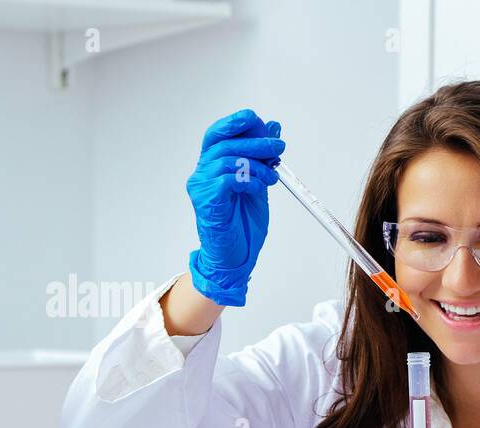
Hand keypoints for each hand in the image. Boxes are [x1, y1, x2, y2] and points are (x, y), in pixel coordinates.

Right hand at [186, 109, 284, 306]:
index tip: (256, 119)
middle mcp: (202, 174)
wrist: (236, 257)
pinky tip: (260, 189)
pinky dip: (249, 181)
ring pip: (229, 160)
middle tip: (278, 147)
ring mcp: (201, 187)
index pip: (217, 135)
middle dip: (255, 142)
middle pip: (225, 144)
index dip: (234, 123)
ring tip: (271, 178)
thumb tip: (272, 128)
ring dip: (257, 166)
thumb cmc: (243, 224)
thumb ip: (263, 158)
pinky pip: (228, 180)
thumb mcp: (259, 184)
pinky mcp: (207, 201)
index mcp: (211, 167)